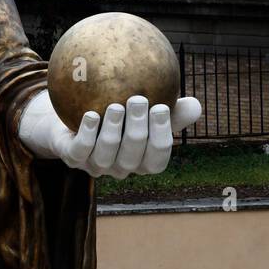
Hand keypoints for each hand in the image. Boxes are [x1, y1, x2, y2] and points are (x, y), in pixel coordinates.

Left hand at [23, 92, 202, 178]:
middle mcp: (119, 169)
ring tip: (116, 105)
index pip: (156, 160)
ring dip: (112, 130)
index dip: (161, 137)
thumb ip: (169, 111)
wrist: (72, 117)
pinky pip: (79, 150)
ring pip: (106, 155)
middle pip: (132, 157)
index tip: (161, 107)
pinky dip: (87, 133)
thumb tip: (196, 105)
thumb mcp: (144, 112)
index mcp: (141, 162)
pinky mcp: (71, 158)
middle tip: (138, 100)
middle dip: (138, 129)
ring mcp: (94, 166)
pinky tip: (90, 114)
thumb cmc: (118, 116)